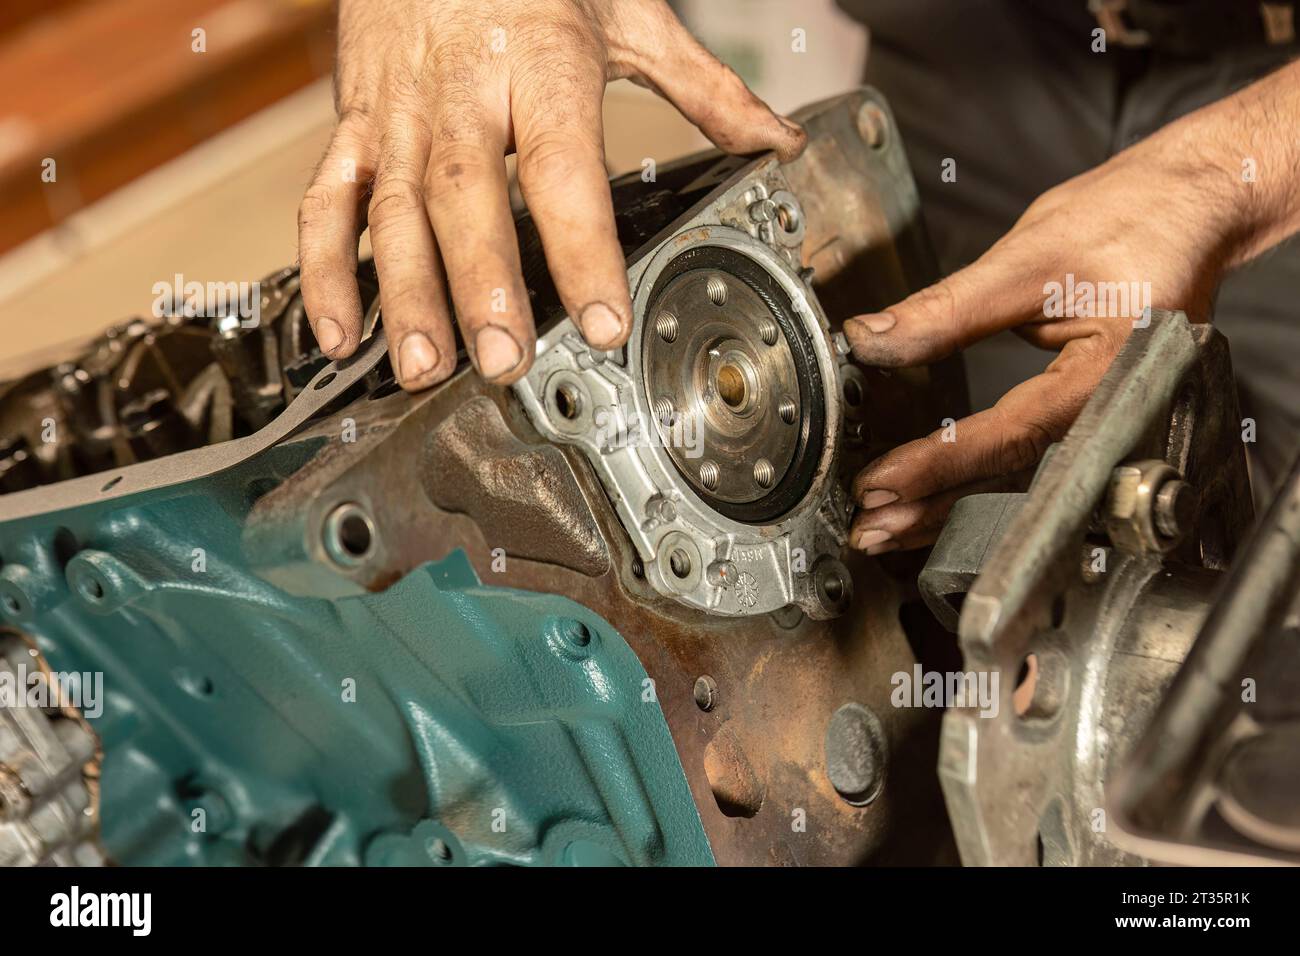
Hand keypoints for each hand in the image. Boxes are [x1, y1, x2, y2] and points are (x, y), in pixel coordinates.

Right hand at [298, 0, 804, 389]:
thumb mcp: (627, 15)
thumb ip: (704, 87)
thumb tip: (775, 141)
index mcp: (539, 62)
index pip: (562, 166)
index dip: (580, 246)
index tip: (604, 318)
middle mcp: (462, 91)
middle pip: (466, 194)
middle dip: (482, 284)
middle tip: (503, 360)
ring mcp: (398, 110)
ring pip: (393, 207)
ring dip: (404, 293)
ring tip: (422, 366)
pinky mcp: (354, 122)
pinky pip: (328, 198)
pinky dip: (327, 268)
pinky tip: (339, 334)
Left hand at [843, 109, 1251, 554]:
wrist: (1192, 206)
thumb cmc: (1134, 219)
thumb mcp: (1028, 257)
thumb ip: (947, 310)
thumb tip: (872, 339)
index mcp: (1115, 371)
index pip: (1012, 434)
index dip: (941, 463)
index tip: (882, 483)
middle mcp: (1122, 410)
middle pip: (1018, 478)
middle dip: (938, 508)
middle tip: (871, 527)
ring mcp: (1114, 421)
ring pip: (1024, 482)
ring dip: (953, 508)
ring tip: (887, 527)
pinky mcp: (1097, 417)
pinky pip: (1035, 462)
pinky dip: (981, 483)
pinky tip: (936, 502)